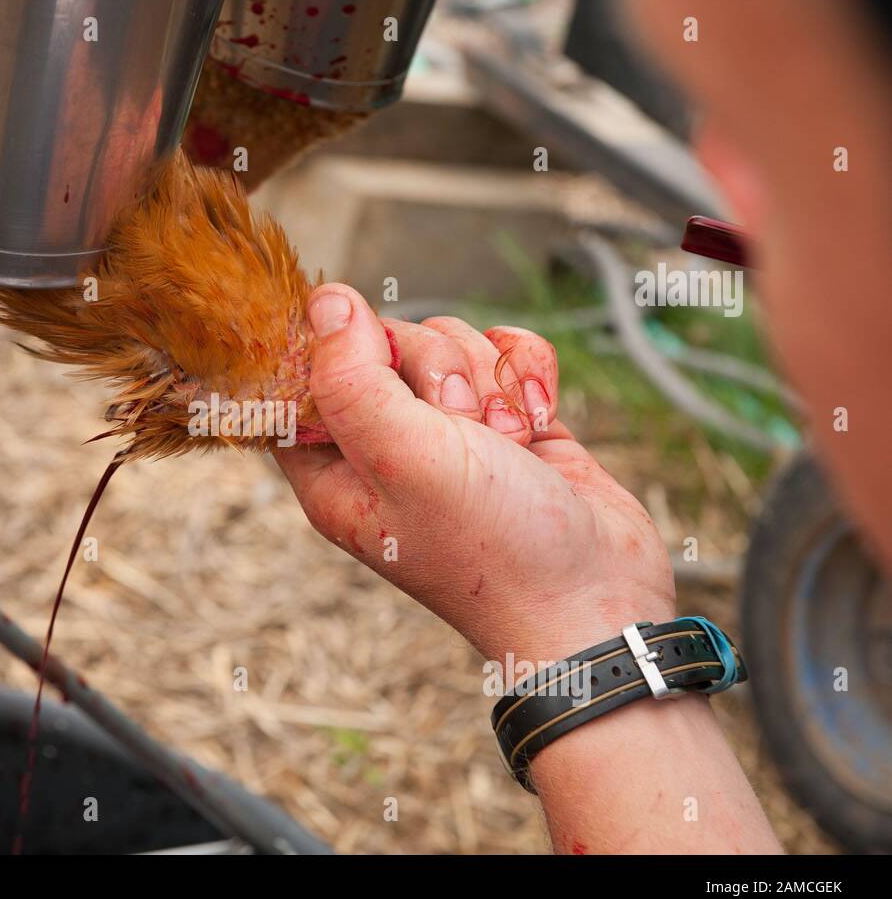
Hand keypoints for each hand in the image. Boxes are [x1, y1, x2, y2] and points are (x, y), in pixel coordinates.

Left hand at [277, 283, 675, 664]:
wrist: (595, 598)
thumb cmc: (492, 545)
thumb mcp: (404, 456)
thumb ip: (352, 377)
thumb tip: (324, 300)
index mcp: (335, 469)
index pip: (304, 378)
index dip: (337, 354)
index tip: (380, 367)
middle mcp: (386, 449)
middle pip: (383, 346)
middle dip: (436, 371)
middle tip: (461, 424)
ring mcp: (450, 436)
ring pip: (450, 344)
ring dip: (488, 381)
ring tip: (507, 441)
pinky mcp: (508, 424)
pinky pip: (504, 353)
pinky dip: (527, 376)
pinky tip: (540, 419)